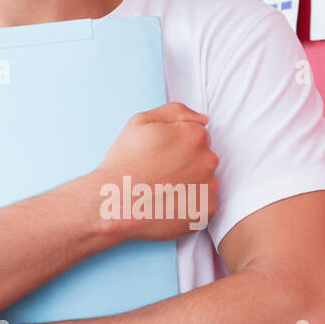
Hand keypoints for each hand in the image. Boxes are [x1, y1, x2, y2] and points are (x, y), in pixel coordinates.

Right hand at [96, 102, 218, 240]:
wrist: (115, 204)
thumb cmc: (124, 162)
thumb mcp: (141, 122)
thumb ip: (176, 112)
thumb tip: (203, 120)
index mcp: (196, 135)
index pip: (198, 135)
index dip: (177, 145)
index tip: (161, 156)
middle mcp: (208, 160)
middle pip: (203, 158)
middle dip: (186, 163)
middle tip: (160, 173)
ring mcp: (209, 188)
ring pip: (205, 181)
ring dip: (190, 184)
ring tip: (163, 189)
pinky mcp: (206, 212)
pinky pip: (203, 204)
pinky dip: (189, 205)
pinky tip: (168, 204)